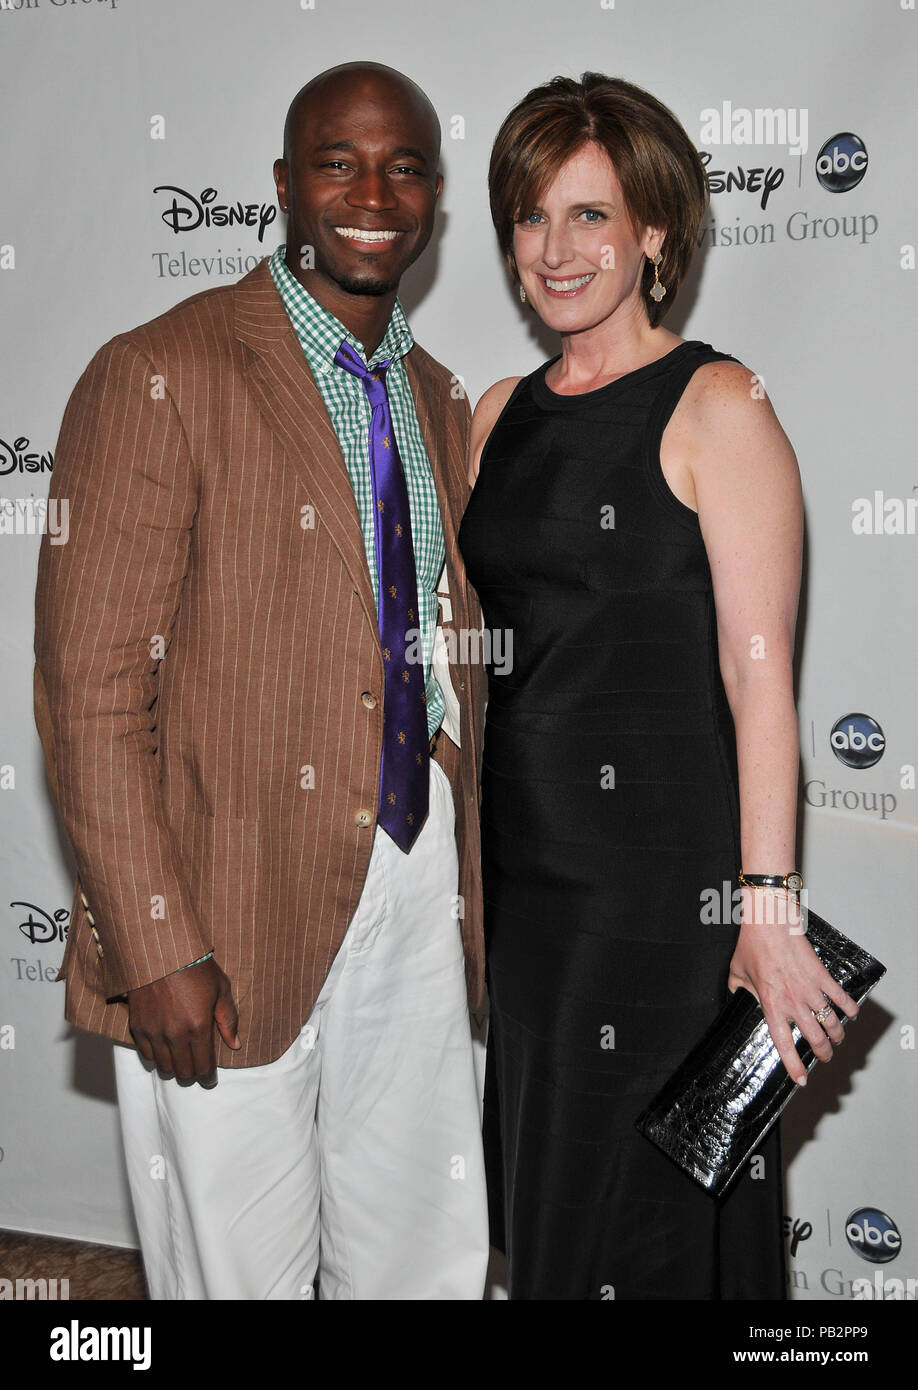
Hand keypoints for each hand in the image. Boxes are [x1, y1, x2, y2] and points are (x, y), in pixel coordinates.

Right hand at [127, 957, 240, 1086]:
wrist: (160, 951)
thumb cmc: (195, 966)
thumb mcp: (221, 988)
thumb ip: (228, 1019)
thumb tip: (235, 1044)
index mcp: (199, 1026)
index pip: (203, 1067)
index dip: (208, 1077)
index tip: (210, 1078)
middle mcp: (175, 1034)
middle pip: (183, 1073)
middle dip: (192, 1075)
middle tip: (196, 1069)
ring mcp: (154, 1032)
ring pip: (164, 1068)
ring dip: (174, 1068)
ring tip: (181, 1059)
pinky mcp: (138, 1027)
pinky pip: (147, 1055)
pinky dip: (156, 1056)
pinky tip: (164, 1048)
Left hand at [727, 891, 858, 1085]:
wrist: (770, 921)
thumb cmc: (752, 945)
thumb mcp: (736, 972)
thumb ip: (737, 991)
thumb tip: (735, 999)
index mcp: (771, 1005)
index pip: (784, 1044)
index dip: (794, 1066)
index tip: (801, 1079)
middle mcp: (793, 1002)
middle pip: (816, 1040)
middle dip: (824, 1054)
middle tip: (825, 1057)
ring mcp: (811, 990)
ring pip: (832, 1023)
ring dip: (837, 1036)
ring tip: (836, 1040)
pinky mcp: (823, 976)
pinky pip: (843, 998)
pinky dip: (850, 1009)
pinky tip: (851, 1015)